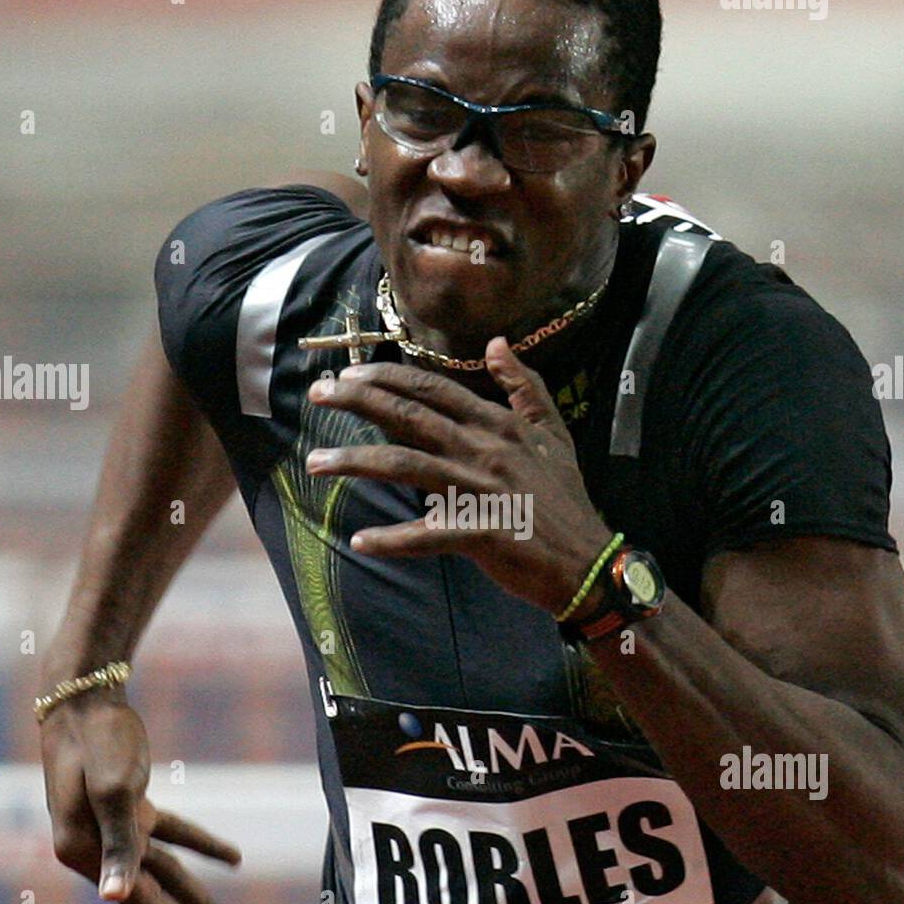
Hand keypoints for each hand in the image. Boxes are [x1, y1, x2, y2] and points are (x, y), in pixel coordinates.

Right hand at [39, 690, 240, 903]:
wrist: (83, 699)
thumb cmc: (98, 742)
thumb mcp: (113, 791)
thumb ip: (121, 845)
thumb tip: (117, 898)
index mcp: (85, 850)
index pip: (138, 898)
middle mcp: (96, 846)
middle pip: (151, 894)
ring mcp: (114, 826)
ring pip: (165, 869)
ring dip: (195, 895)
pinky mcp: (129, 805)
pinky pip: (171, 834)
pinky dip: (200, 845)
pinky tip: (232, 859)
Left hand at [304, 337, 613, 611]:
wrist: (588, 560)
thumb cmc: (565, 499)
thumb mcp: (554, 433)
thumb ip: (525, 387)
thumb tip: (498, 343)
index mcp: (499, 425)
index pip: (433, 389)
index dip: (388, 378)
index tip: (349, 373)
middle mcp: (485, 450)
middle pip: (410, 416)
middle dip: (358, 401)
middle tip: (318, 393)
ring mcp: (482, 491)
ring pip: (406, 467)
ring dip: (355, 463)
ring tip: (314, 462)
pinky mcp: (482, 534)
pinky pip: (429, 535)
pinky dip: (393, 539)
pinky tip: (361, 540)